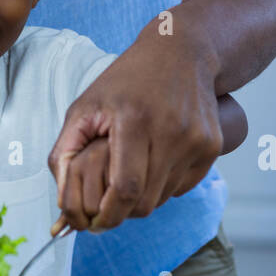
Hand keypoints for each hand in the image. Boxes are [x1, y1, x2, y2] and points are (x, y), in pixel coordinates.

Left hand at [48, 28, 223, 231]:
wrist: (182, 52)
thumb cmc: (126, 81)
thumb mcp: (86, 105)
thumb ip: (65, 151)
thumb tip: (63, 203)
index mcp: (135, 120)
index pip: (124, 189)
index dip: (107, 214)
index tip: (94, 222)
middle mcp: (172, 131)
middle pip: (144, 201)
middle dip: (121, 211)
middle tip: (106, 204)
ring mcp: (197, 140)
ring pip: (163, 198)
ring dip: (142, 197)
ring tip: (129, 173)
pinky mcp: (212, 147)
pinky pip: (182, 187)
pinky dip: (163, 185)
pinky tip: (153, 161)